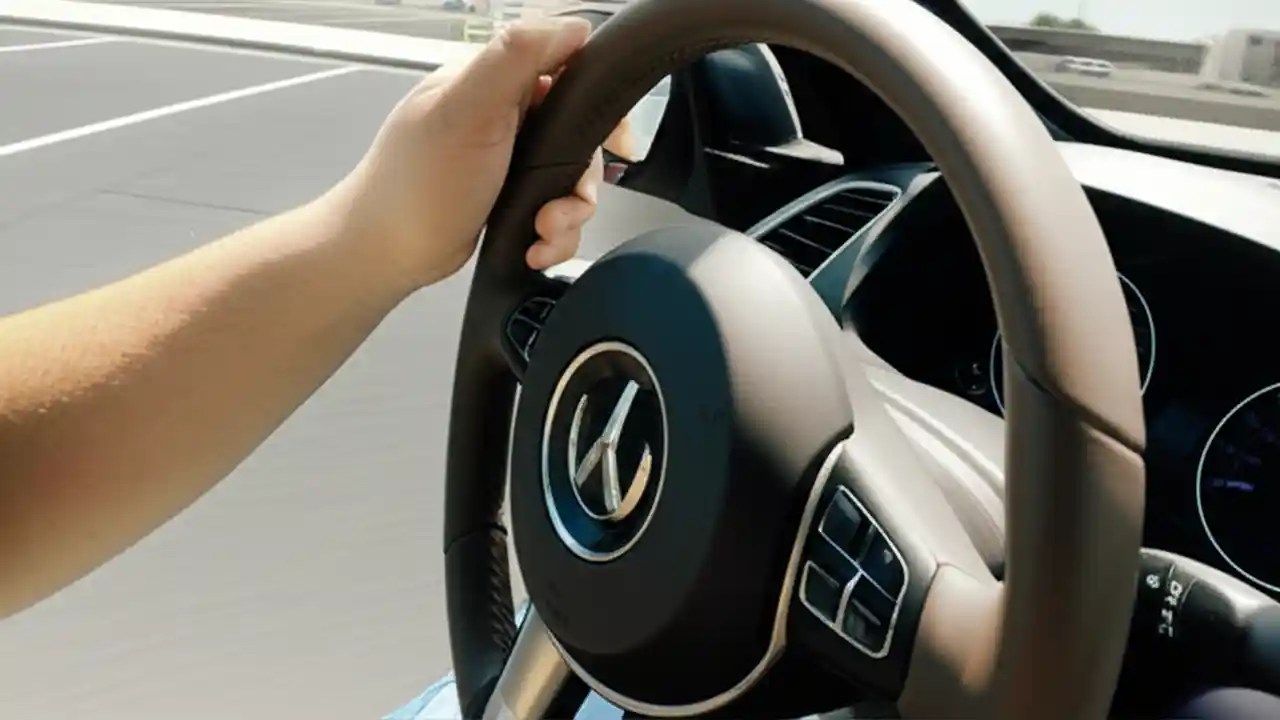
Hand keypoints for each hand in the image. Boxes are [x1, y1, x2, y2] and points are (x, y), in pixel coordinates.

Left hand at [327, 17, 599, 288]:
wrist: (386, 253)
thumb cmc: (417, 183)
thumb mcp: (466, 110)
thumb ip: (515, 59)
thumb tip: (572, 27)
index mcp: (491, 82)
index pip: (565, 69)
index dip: (597, 103)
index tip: (615, 139)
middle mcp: (502, 116)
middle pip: (578, 136)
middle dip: (580, 180)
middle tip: (564, 206)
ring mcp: (507, 160)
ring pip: (570, 181)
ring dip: (568, 215)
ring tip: (543, 233)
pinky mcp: (509, 199)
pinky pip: (555, 213)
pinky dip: (553, 237)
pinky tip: (534, 247)